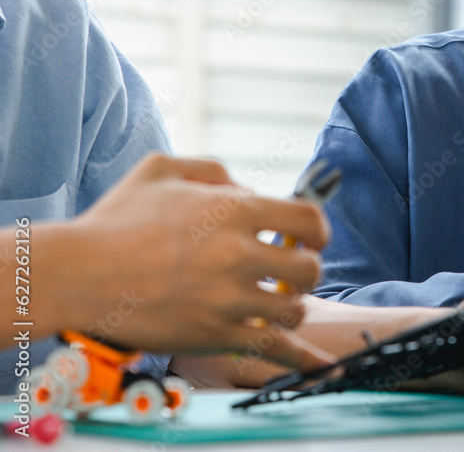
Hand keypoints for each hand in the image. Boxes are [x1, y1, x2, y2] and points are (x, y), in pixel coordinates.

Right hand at [39, 153, 331, 368]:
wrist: (75, 274)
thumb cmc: (115, 220)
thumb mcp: (163, 169)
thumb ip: (214, 171)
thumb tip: (247, 190)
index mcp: (234, 211)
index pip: (308, 220)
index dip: (317, 230)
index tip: (311, 237)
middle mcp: (238, 254)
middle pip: (309, 269)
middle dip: (306, 269)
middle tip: (289, 271)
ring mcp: (227, 299)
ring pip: (293, 310)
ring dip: (291, 305)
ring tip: (276, 301)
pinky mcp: (213, 336)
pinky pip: (271, 349)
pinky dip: (298, 355)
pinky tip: (319, 364)